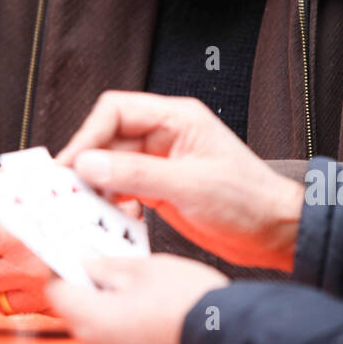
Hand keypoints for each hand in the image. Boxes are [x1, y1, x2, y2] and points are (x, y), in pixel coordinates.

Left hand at [46, 254, 227, 343]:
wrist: (225, 331)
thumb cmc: (187, 302)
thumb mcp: (142, 267)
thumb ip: (106, 265)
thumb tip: (88, 262)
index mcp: (90, 319)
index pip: (55, 290)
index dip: (61, 266)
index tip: (71, 253)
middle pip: (76, 308)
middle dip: (88, 282)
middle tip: (105, 260)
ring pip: (97, 324)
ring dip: (107, 301)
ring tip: (132, 281)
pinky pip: (117, 337)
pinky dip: (123, 320)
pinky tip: (145, 303)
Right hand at [56, 91, 304, 269]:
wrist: (275, 232)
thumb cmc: (248, 201)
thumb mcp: (189, 186)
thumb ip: (136, 174)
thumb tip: (88, 165)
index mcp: (177, 119)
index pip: (116, 110)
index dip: (88, 134)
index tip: (71, 164)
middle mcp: (165, 135)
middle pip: (108, 138)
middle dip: (87, 163)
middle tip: (68, 190)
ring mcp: (160, 162)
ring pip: (111, 165)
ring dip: (97, 186)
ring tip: (86, 207)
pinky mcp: (159, 188)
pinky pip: (122, 188)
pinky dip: (112, 202)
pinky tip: (114, 216)